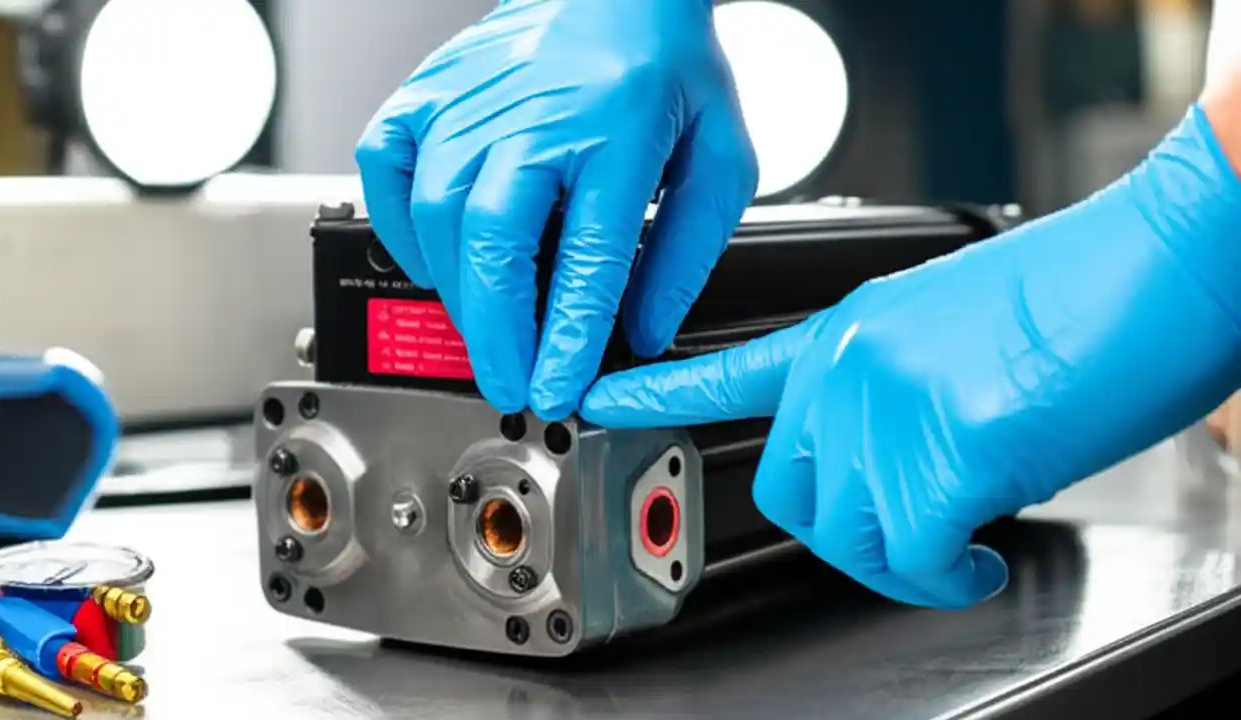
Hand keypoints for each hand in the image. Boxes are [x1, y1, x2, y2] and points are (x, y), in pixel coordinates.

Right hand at [356, 0, 756, 418]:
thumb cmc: (666, 62)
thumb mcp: (719, 156)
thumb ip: (687, 250)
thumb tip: (643, 330)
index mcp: (619, 130)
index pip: (587, 256)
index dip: (566, 336)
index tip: (557, 387)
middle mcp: (536, 115)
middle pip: (494, 238)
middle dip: (496, 330)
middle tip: (509, 384)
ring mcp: (473, 100)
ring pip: (435, 211)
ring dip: (456, 289)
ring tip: (485, 333)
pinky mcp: (432, 90)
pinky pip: (383, 163)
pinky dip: (396, 222)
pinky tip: (432, 257)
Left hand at [582, 104, 1240, 608]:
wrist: (1169, 258)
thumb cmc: (1087, 293)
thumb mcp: (958, 329)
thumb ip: (901, 387)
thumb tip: (908, 454)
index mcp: (850, 327)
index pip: (726, 366)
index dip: (656, 392)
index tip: (598, 398)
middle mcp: (849, 365)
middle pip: (791, 488)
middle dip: (847, 531)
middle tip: (910, 533)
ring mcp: (886, 404)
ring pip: (849, 534)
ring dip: (904, 561)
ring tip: (959, 547)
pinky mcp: (942, 448)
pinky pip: (910, 558)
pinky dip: (944, 577)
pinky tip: (977, 556)